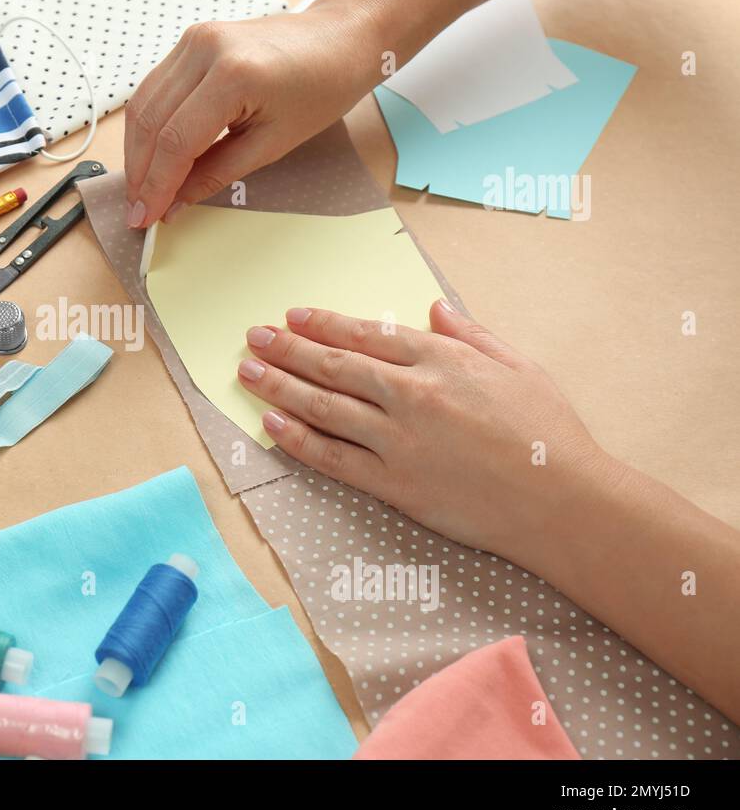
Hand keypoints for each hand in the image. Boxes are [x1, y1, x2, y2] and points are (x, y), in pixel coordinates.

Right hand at [123, 6, 377, 227]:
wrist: (341, 38)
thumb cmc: (321, 88)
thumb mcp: (273, 144)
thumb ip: (216, 174)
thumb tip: (174, 204)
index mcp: (233, 75)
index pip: (175, 141)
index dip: (156, 186)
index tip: (146, 218)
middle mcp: (205, 50)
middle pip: (151, 122)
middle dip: (140, 173)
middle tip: (138, 210)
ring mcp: (194, 40)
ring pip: (143, 104)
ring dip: (137, 151)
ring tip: (141, 189)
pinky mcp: (191, 40)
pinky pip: (155, 88)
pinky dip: (148, 126)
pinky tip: (151, 155)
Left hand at [237, 299, 619, 564]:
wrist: (562, 502)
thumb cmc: (548, 433)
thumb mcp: (518, 366)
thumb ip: (471, 335)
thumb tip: (435, 308)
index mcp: (442, 360)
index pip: (367, 334)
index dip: (324, 324)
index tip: (293, 316)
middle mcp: (412, 395)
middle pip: (334, 366)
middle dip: (287, 349)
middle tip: (253, 337)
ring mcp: (399, 441)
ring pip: (324, 407)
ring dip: (279, 387)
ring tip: (246, 371)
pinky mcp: (394, 484)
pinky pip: (332, 457)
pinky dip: (297, 439)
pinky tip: (270, 422)